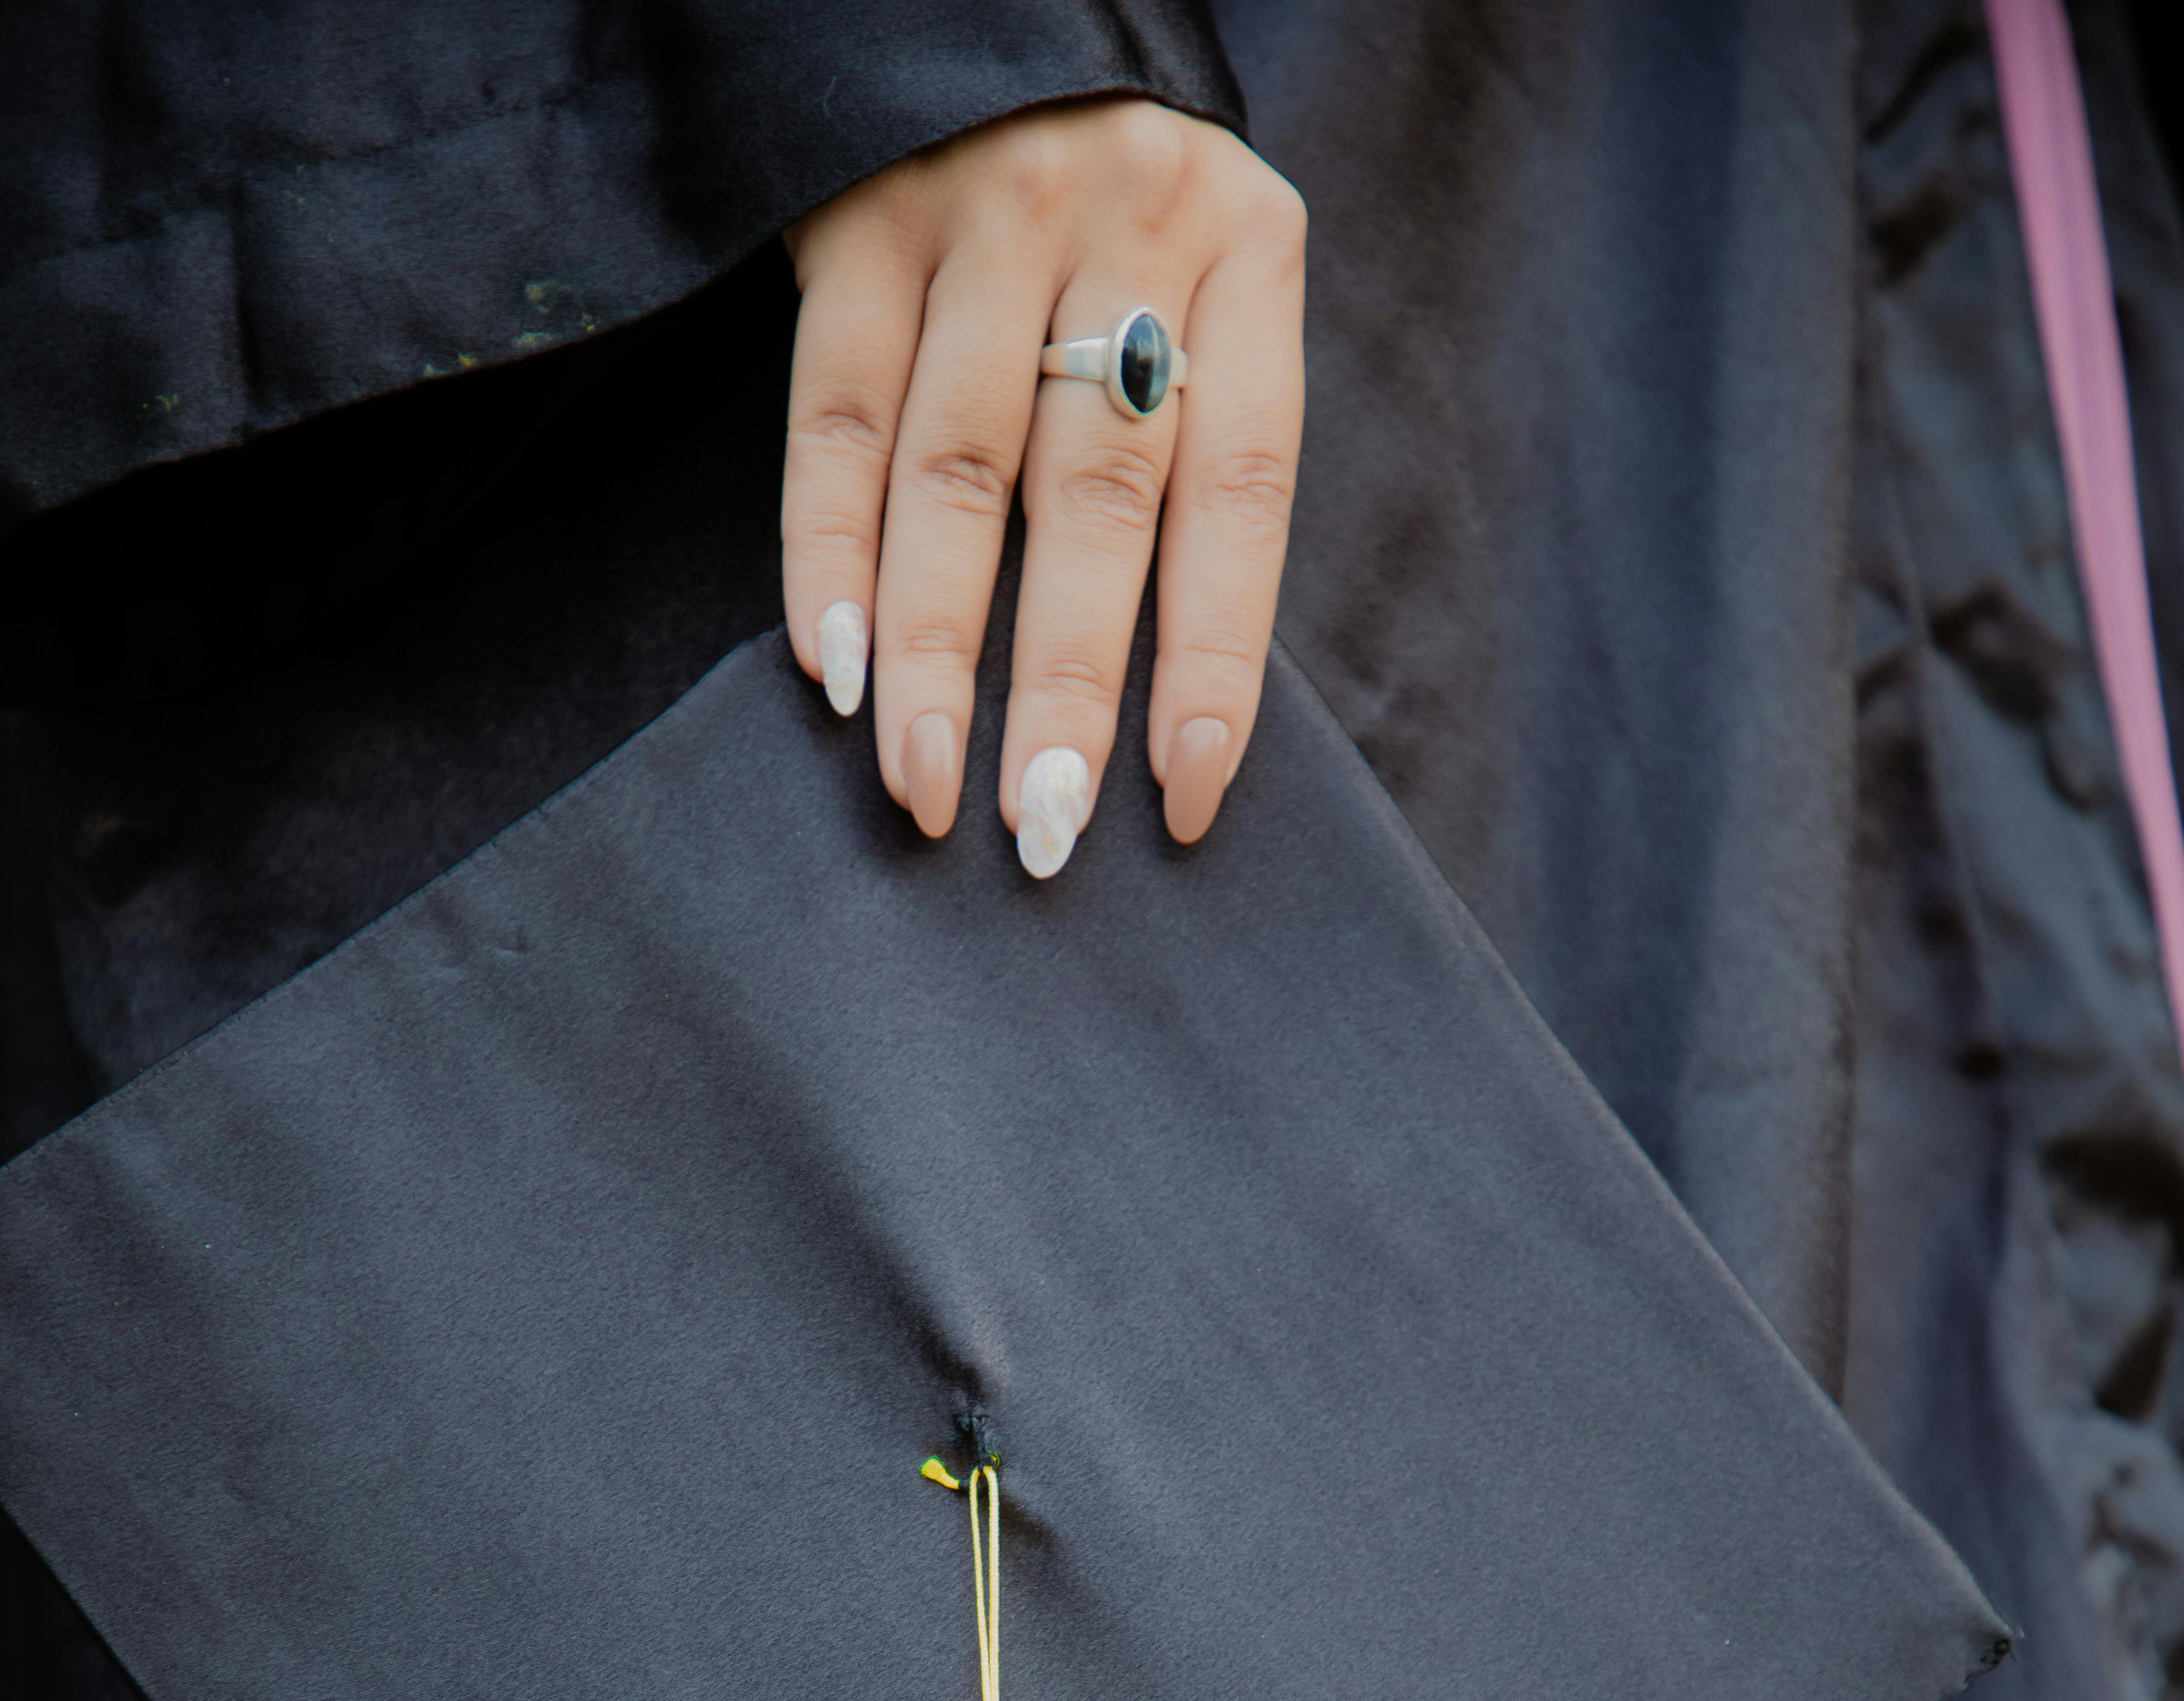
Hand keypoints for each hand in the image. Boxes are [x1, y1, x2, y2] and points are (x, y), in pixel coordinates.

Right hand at [780, 98, 1305, 872]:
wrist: (990, 1)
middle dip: (1062, 689)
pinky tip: (832, 670)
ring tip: (922, 788)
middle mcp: (1124, 226)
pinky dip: (828, 555)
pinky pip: (835, 420)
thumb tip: (1152, 688)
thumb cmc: (1114, 197)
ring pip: (956, 479)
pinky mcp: (858, 222)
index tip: (1181, 799)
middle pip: (1093, 503)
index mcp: (1245, 254)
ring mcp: (983, 216)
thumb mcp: (1201, 275)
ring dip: (934, 655)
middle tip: (1038, 834)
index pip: (1239, 497)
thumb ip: (1192, 436)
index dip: (1210, 662)